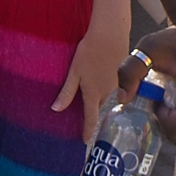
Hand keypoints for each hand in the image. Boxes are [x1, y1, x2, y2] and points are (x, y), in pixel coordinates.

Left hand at [55, 10, 132, 142]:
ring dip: (97, 97)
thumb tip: (56, 110)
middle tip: (82, 116)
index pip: (90, 118)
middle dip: (91, 111)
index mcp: (93, 93)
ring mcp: (115, 82)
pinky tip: (97, 75)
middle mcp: (106, 92)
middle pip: (97, 106)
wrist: (110, 34)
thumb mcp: (74, 72)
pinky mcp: (119, 72)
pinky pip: (110, 84)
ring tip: (88, 95)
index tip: (84, 141)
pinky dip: (103, 85)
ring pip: (105, 94)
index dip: (87, 131)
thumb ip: (67, 92)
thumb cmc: (89, 52)